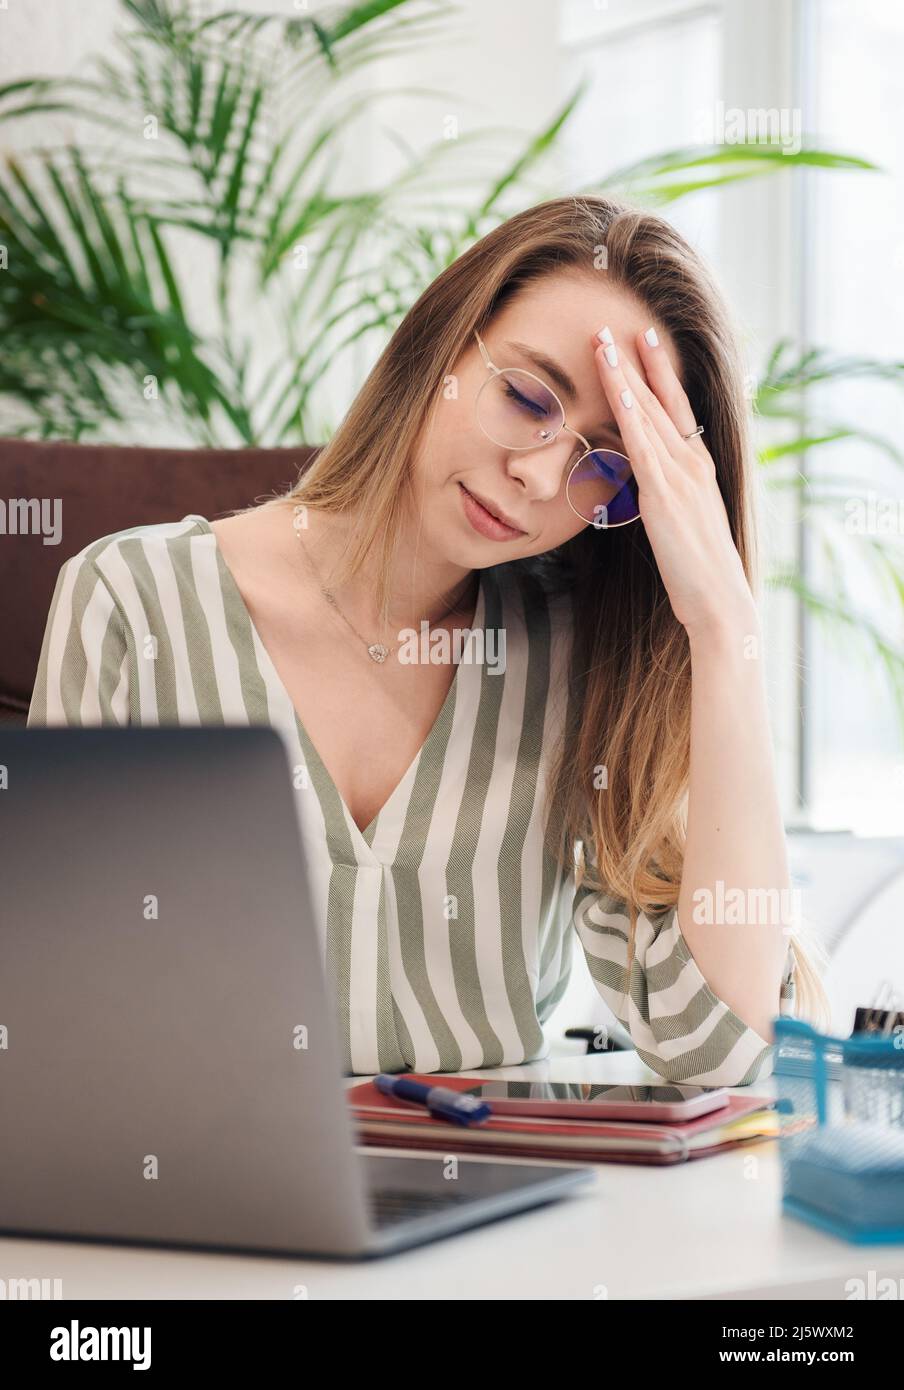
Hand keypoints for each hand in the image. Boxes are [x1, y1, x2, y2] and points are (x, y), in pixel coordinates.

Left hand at [592, 326, 755, 639]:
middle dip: (633, 361)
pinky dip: (631, 414)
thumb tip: (644, 486)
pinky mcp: (665, 495)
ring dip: (623, 375)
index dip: (656, 372)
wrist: (720, 602)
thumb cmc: (699, 572)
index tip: (641, 340)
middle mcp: (692, 462)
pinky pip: (643, 445)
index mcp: (698, 466)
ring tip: (603, 341)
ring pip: (647, 413)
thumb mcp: (681, 524)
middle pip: (659, 400)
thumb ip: (665, 497)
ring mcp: (680, 475)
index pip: (674, 408)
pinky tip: (617, 388)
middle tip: (611, 325)